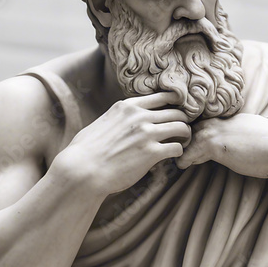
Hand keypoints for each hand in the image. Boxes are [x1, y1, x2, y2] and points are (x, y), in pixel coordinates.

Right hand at [58, 92, 190, 196]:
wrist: (82, 170)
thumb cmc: (86, 152)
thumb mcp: (102, 123)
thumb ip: (117, 119)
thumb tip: (119, 123)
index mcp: (127, 106)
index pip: (162, 96)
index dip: (174, 105)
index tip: (175, 114)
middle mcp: (139, 116)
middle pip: (176, 112)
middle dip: (182, 122)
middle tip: (181, 133)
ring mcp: (146, 133)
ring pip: (182, 127)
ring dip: (185, 136)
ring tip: (182, 144)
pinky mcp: (151, 153)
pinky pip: (177, 148)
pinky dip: (179, 153)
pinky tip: (173, 158)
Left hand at [176, 112, 267, 177]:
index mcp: (233, 118)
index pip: (206, 121)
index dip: (197, 131)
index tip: (190, 142)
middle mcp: (222, 121)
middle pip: (192, 126)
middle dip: (183, 139)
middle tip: (174, 151)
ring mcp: (216, 131)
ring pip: (187, 138)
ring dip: (180, 149)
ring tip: (174, 159)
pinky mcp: (214, 144)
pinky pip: (188, 151)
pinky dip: (183, 159)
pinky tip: (182, 166)